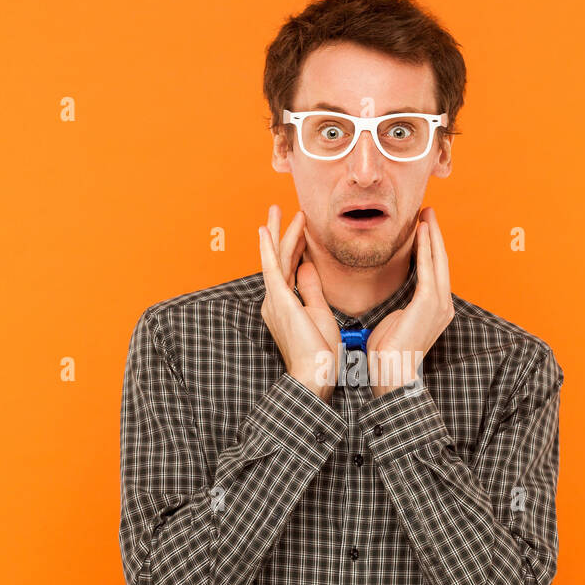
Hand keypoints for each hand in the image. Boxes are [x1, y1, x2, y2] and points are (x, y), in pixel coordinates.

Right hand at [258, 205, 341, 402]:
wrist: (315, 375)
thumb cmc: (320, 353)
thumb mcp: (319, 313)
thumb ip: (311, 289)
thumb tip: (307, 267)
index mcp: (285, 305)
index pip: (290, 268)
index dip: (295, 245)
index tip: (302, 228)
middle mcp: (275, 301)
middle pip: (280, 259)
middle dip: (281, 232)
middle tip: (281, 209)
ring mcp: (275, 300)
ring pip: (278, 258)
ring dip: (278, 232)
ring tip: (279, 209)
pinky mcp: (280, 301)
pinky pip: (272, 269)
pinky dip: (268, 249)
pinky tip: (265, 231)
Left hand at [367, 206, 454, 397]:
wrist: (392, 374)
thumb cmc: (387, 355)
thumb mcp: (393, 323)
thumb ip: (398, 308)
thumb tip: (391, 301)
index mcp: (434, 310)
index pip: (433, 272)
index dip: (429, 248)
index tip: (422, 229)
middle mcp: (442, 305)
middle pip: (441, 261)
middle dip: (435, 235)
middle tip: (428, 212)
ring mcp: (439, 304)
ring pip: (438, 260)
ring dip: (432, 235)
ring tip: (427, 214)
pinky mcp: (430, 303)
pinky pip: (430, 268)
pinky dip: (427, 247)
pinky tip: (422, 231)